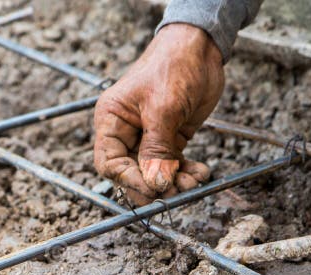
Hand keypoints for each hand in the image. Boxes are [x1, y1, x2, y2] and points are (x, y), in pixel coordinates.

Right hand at [93, 23, 224, 205]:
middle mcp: (126, 132)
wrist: (201, 47)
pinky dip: (186, 172)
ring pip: (154, 172)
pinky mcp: (170, 138)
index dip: (128, 180)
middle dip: (154, 185)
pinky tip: (200, 172)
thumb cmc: (173, 66)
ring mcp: (149, 137)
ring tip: (194, 180)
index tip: (152, 188)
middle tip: (174, 193)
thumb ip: (157, 149)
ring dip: (174, 182)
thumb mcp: (163, 109)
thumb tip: (155, 184)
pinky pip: (173, 165)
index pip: (109, 163)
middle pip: (132, 172)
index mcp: (111, 121)